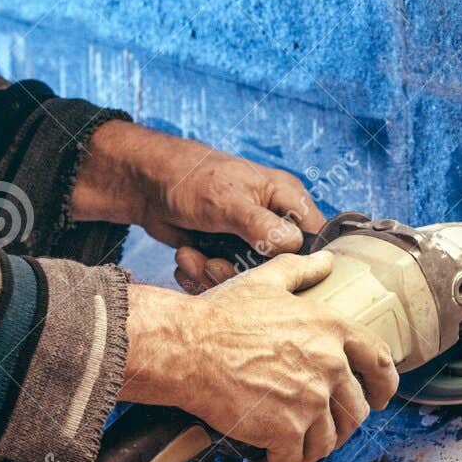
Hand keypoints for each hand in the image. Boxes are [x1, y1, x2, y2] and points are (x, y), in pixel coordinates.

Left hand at [71, 121, 325, 291]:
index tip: (268, 270)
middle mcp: (272, 222)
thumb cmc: (191, 179)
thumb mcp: (229, 201)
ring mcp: (248, 242)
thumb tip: (294, 248)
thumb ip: (264, 227)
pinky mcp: (224, 256)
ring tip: (191, 255)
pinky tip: (185, 256)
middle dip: (242, 274)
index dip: (300, 260)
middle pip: (279, 270)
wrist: (146, 186)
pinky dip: (200, 275)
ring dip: (214, 274)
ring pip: (248, 282)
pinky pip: (222, 282)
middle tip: (213, 263)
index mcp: (286, 200)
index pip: (314, 238)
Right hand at [120, 252, 399, 461]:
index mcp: (331, 329)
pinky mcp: (286, 431)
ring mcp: (310, 401)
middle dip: (341, 423)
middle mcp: (329, 366)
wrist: (187, 347)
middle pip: (356, 409)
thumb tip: (326, 261)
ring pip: (327, 441)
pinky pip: (292, 461)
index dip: (385, 384)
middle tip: (319, 428)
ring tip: (287, 448)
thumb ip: (301, 271)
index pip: (379, 361)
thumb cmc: (221, 315)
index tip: (381, 398)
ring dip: (309, 449)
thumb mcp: (266, 282)